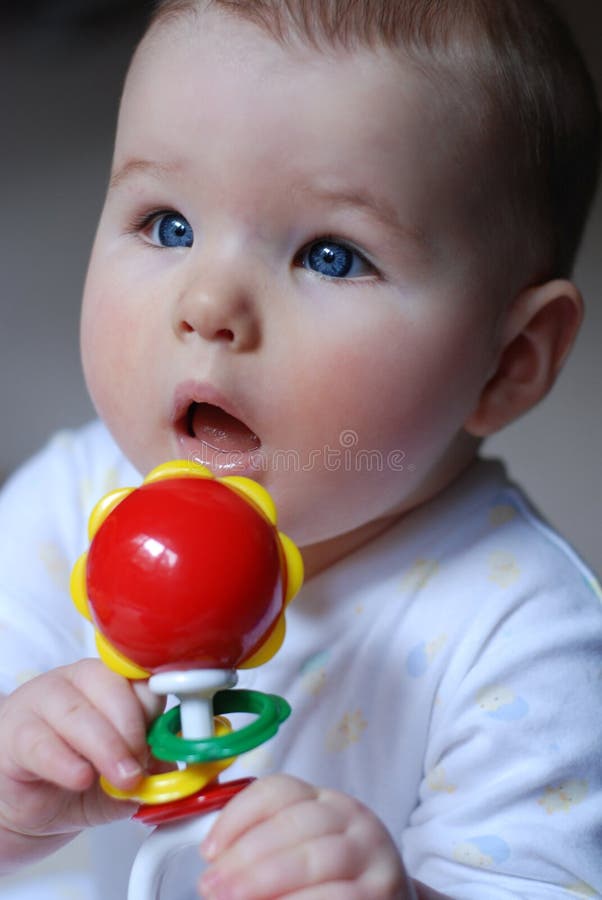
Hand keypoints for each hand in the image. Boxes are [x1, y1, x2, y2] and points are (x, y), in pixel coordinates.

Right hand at [0, 658, 162, 869]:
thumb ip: (151, 767)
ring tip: (122, 779)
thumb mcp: (124, 775)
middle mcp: (78, 681)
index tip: (168, 742)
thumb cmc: (79, 776)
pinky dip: (65, 762)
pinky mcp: (14, 733)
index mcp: (112, 681)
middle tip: (141, 767)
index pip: (141, 679)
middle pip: (111, 689)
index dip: (156, 711)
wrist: (26, 803)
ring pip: (77, 713)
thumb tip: (176, 766)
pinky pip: (41, 742)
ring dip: (106, 748)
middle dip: (134, 731)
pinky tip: (80, 778)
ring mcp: (41, 702)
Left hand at [198, 774, 412, 898]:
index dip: (238, 816)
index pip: (278, 791)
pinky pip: (338, 896)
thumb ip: (264, 852)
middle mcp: (352, 818)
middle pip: (294, 823)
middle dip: (246, 857)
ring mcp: (373, 854)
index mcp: (324, 801)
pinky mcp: (383, 891)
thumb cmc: (334, 882)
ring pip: (316, 858)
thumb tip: (216, 867)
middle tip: (212, 885)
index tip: (209, 850)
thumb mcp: (302, 853)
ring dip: (267, 880)